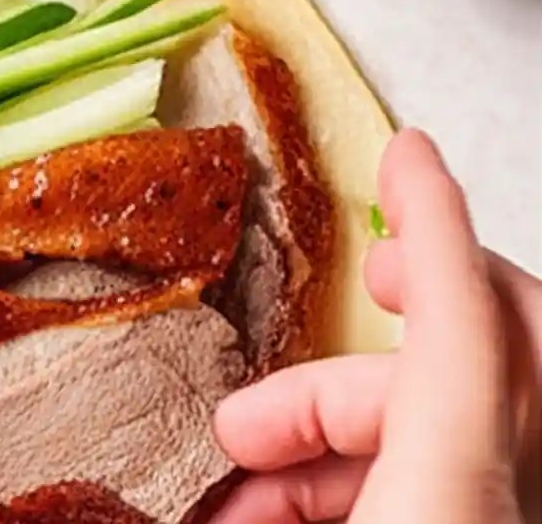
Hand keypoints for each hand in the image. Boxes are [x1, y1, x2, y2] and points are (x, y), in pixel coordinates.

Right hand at [212, 129, 540, 522]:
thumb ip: (218, 507)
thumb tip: (139, 466)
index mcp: (453, 500)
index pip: (462, 318)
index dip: (431, 221)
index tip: (407, 157)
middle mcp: (505, 506)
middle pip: (464, 364)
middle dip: (343, 370)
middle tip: (257, 412)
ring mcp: (507, 523)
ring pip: (457, 428)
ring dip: (338, 442)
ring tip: (246, 493)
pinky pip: (456, 484)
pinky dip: (373, 480)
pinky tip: (287, 519)